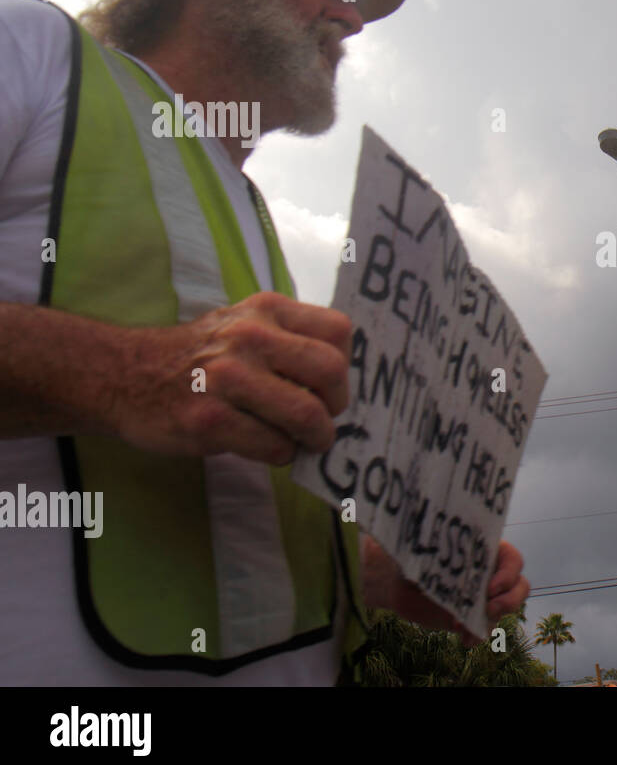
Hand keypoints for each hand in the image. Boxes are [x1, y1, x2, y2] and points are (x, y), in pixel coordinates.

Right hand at [108, 291, 351, 463]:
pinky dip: (280, 454)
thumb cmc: (200, 356)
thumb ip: (290, 338)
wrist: (124, 375)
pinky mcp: (208, 420)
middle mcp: (249, 338)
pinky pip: (273, 446)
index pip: (338, 330)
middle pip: (330, 371)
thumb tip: (343, 378)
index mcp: (266, 310)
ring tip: (302, 441)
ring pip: (307, 415)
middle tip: (323, 419)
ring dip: (313, 438)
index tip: (329, 384)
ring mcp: (227, 379)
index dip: (345, 363)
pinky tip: (266, 447)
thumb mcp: (244, 324)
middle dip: (336, 405)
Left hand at [362, 535, 529, 646]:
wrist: (401, 585)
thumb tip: (438, 569)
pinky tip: (463, 640)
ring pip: (506, 608)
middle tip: (487, 609)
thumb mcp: (426, 557)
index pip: (513, 560)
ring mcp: (486, 596)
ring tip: (465, 627)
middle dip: (508, 600)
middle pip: (520, 586)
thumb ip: (438, 561)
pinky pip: (486, 628)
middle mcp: (492, 572)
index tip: (487, 589)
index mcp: (486, 550)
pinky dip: (476, 635)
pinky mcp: (475, 617)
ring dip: (491, 620)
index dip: (507, 575)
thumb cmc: (416, 561)